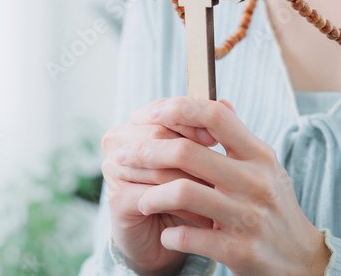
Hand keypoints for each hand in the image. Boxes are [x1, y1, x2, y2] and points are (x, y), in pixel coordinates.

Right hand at [101, 98, 223, 275]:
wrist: (176, 237)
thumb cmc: (190, 191)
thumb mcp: (203, 157)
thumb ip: (210, 129)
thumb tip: (227, 103)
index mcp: (138, 122)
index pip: (162, 110)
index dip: (189, 120)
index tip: (215, 138)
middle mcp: (119, 141)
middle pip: (158, 136)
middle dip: (192, 154)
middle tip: (221, 171)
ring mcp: (113, 170)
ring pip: (157, 167)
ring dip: (192, 184)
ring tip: (219, 198)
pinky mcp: (117, 200)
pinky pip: (152, 197)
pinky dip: (182, 209)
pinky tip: (204, 218)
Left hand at [115, 97, 329, 275]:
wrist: (302, 260)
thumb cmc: (274, 208)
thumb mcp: (265, 167)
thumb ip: (238, 138)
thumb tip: (218, 101)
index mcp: (259, 156)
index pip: (215, 116)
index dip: (177, 109)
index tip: (148, 114)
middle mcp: (255, 182)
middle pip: (187, 152)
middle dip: (146, 152)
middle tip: (123, 157)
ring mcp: (248, 216)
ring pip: (183, 193)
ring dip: (152, 195)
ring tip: (141, 199)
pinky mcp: (239, 250)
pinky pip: (189, 235)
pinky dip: (171, 234)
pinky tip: (167, 232)